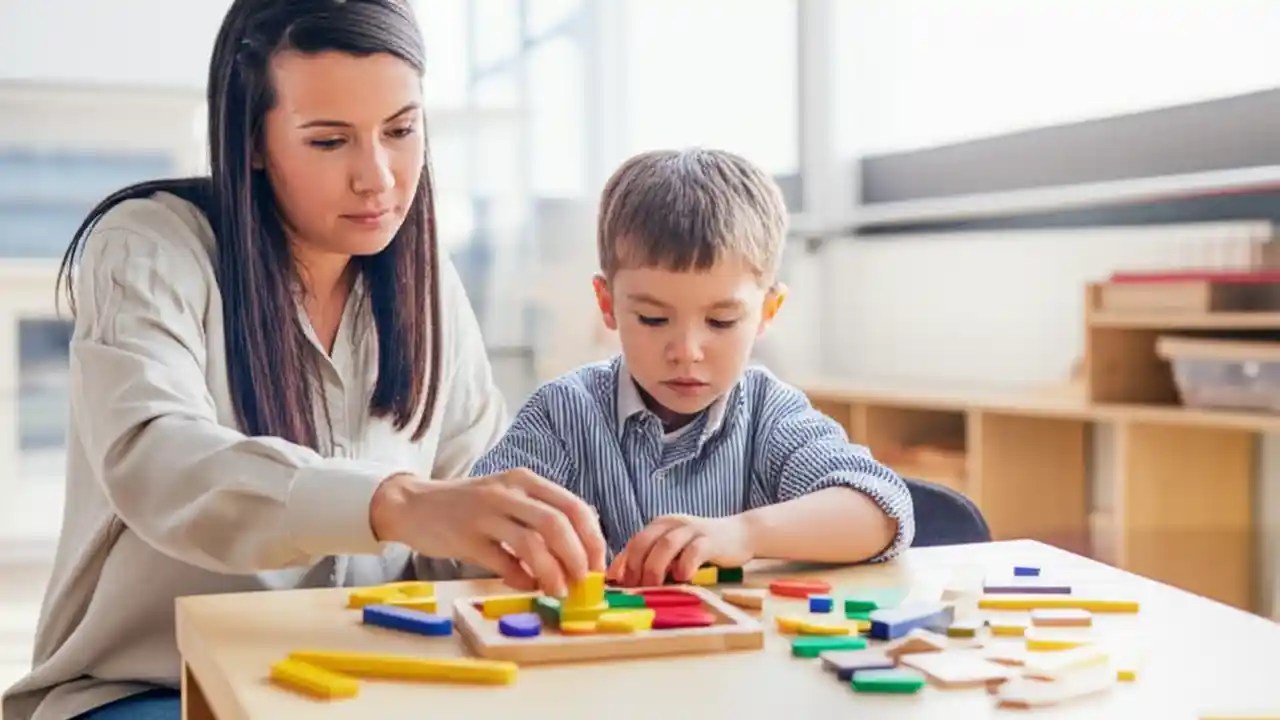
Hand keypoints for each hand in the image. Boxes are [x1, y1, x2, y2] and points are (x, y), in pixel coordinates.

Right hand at [370, 469, 607, 595]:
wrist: (414, 505)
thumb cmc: (471, 506)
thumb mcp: (510, 497)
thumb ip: (543, 513)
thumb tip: (585, 542)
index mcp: (525, 480)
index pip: (574, 506)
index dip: (592, 539)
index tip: (597, 565)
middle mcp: (508, 492)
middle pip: (557, 524)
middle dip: (576, 558)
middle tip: (581, 582)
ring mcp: (485, 514)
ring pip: (532, 544)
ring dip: (551, 573)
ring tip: (557, 590)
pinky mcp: (465, 538)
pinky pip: (502, 563)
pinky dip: (520, 578)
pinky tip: (524, 584)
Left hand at [605, 514, 752, 586]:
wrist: (740, 534)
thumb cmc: (701, 548)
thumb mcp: (674, 552)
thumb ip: (652, 560)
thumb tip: (623, 580)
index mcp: (660, 525)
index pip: (633, 543)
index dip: (623, 564)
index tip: (619, 586)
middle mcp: (672, 523)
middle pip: (644, 541)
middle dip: (636, 567)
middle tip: (636, 588)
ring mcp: (692, 529)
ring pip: (666, 544)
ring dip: (655, 568)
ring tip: (654, 586)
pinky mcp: (711, 539)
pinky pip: (694, 550)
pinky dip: (684, 565)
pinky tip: (683, 578)